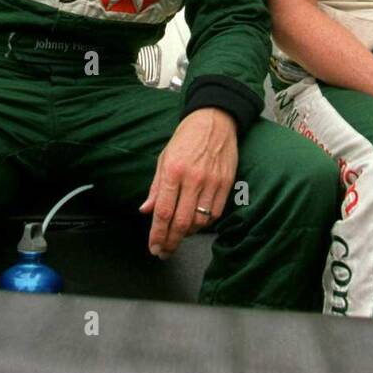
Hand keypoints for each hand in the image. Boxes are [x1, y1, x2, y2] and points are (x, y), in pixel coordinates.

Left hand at [139, 108, 237, 258]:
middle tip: (164, 251)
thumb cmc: (187, 137)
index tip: (154, 247)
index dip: (157, 234)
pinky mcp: (227, 183)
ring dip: (187, 234)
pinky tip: (195, 224)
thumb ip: (156, 188)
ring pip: (199, 221)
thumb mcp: (164, 158)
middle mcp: (193, 178)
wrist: (215, 120)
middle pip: (181, 221)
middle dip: (171, 241)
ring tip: (178, 236)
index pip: (164, 211)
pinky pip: (215, 213)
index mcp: (174, 170)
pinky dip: (204, 224)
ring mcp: (212, 182)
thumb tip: (146, 210)